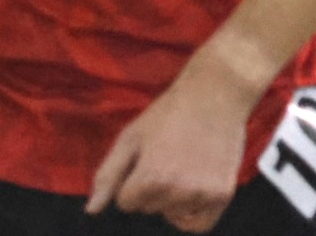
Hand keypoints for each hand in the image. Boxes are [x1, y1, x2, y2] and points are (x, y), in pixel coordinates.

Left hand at [87, 54, 260, 231]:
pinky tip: (195, 190)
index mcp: (150, 179)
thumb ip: (107, 176)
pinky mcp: (223, 194)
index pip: (126, 203)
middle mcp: (177, 191)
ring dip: (174, 198)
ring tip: (187, 165)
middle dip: (155, 188)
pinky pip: (200, 224)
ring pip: (172, 214)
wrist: (217, 93)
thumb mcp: (130, 137)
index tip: (150, 155)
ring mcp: (202, 194)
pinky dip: (194, 214)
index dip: (134, 179)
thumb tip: (92, 210)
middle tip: (172, 155)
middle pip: (150, 208)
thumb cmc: (170, 112)